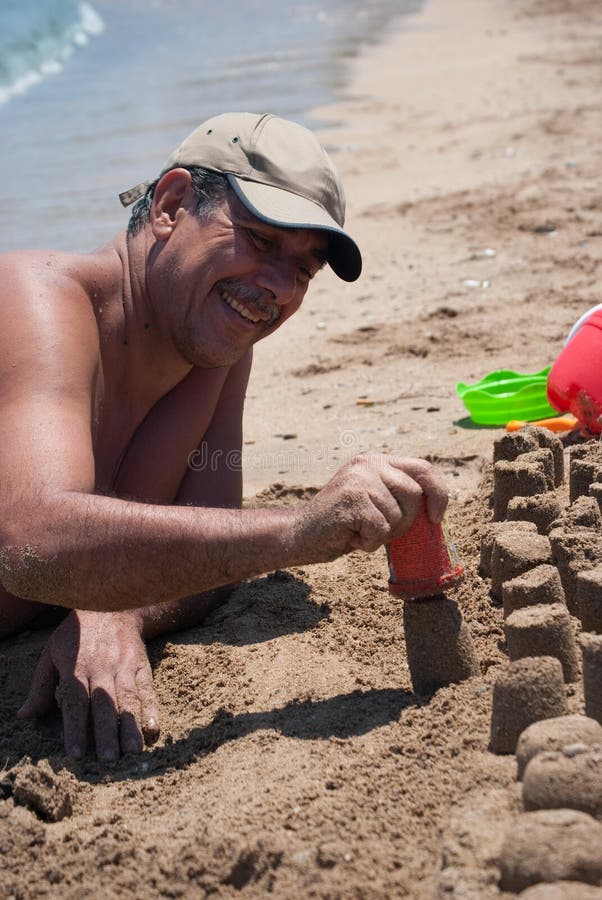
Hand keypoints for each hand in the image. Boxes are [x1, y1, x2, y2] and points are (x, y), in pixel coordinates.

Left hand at [17, 609, 159, 760]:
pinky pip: (147, 689)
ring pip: (128, 700)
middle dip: (106, 734)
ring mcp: (124, 667)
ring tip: (132, 752)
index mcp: (76, 667)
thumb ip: (40, 686)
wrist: (111, 603)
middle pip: (105, 705)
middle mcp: (102, 668)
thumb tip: (24, 716)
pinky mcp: (141, 666)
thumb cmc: (76, 634)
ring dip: (130, 727)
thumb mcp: (51, 653)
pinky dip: (151, 708)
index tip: (76, 753)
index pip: (76, 702)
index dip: (76, 728)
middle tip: (108, 761)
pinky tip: (153, 727)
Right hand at [293, 453, 448, 562]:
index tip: (437, 518)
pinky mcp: (352, 498)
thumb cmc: (342, 525)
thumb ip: (397, 495)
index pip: (423, 468)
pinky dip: (369, 542)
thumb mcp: (373, 501)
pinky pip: (381, 528)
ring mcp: (359, 479)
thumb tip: (436, 508)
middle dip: (405, 521)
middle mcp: (368, 463)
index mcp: (376, 461)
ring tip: (359, 530)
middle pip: (414, 494)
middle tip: (378, 529)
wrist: (300, 535)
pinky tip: (351, 536)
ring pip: (398, 515)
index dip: (439, 493)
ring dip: (383, 534)